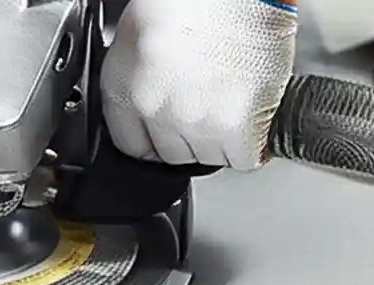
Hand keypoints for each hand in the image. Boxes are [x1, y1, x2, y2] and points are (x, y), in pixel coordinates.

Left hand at [100, 0, 298, 169]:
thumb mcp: (136, 36)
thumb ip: (137, 82)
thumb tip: (151, 114)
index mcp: (120, 88)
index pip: (132, 147)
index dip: (156, 139)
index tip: (170, 130)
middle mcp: (154, 109)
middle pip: (173, 155)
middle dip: (191, 135)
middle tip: (209, 101)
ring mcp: (195, 120)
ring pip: (209, 157)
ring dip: (223, 137)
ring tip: (231, 96)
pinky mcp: (235, 124)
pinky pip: (244, 156)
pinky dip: (253, 140)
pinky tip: (251, 111)